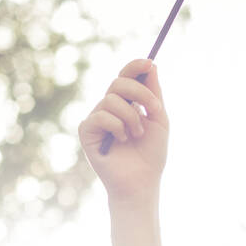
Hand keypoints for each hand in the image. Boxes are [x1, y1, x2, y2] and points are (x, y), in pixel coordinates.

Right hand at [78, 57, 168, 203]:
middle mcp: (108, 108)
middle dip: (139, 93)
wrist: (141, 183)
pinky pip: (100, 116)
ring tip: (136, 135)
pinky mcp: (86, 132)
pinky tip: (121, 141)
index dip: (135, 66)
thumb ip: (153, 94)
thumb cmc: (151, 155)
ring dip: (131, 117)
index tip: (149, 63)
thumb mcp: (158, 120)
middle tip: (153, 110)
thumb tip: (151, 64)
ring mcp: (96, 119)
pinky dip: (116, 126)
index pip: (126, 77)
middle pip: (118, 82)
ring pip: (111, 100)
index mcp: (126, 103)